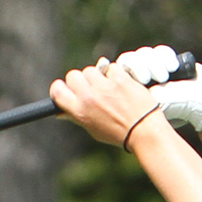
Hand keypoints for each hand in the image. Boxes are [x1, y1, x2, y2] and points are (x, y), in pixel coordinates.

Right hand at [50, 58, 165, 148]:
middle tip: (91, 89)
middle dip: (81, 80)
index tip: (67, 89)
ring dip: (97, 76)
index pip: (57, 90)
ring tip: (108, 88)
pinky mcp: (120, 78)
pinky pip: (110, 67)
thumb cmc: (118, 133)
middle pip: (73, 75)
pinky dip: (114, 74)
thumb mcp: (93, 129)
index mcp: (79, 112)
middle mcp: (89, 97)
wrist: (144, 131)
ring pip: (91, 69)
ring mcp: (105, 87)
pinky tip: (120, 85)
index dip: (60, 87)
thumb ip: (76, 116)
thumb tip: (59, 111)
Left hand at [113, 45, 201, 131]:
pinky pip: (160, 51)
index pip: (118, 72)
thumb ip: (133, 94)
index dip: (125, 70)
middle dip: (139, 66)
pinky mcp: (166, 59)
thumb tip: (118, 87)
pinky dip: (166, 57)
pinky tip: (173, 67)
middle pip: (129, 59)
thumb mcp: (150, 105)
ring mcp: (153, 67)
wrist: (201, 102)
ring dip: (154, 63)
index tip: (138, 80)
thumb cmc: (175, 109)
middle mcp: (139, 76)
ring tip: (164, 77)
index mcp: (130, 89)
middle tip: (149, 79)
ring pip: (144, 53)